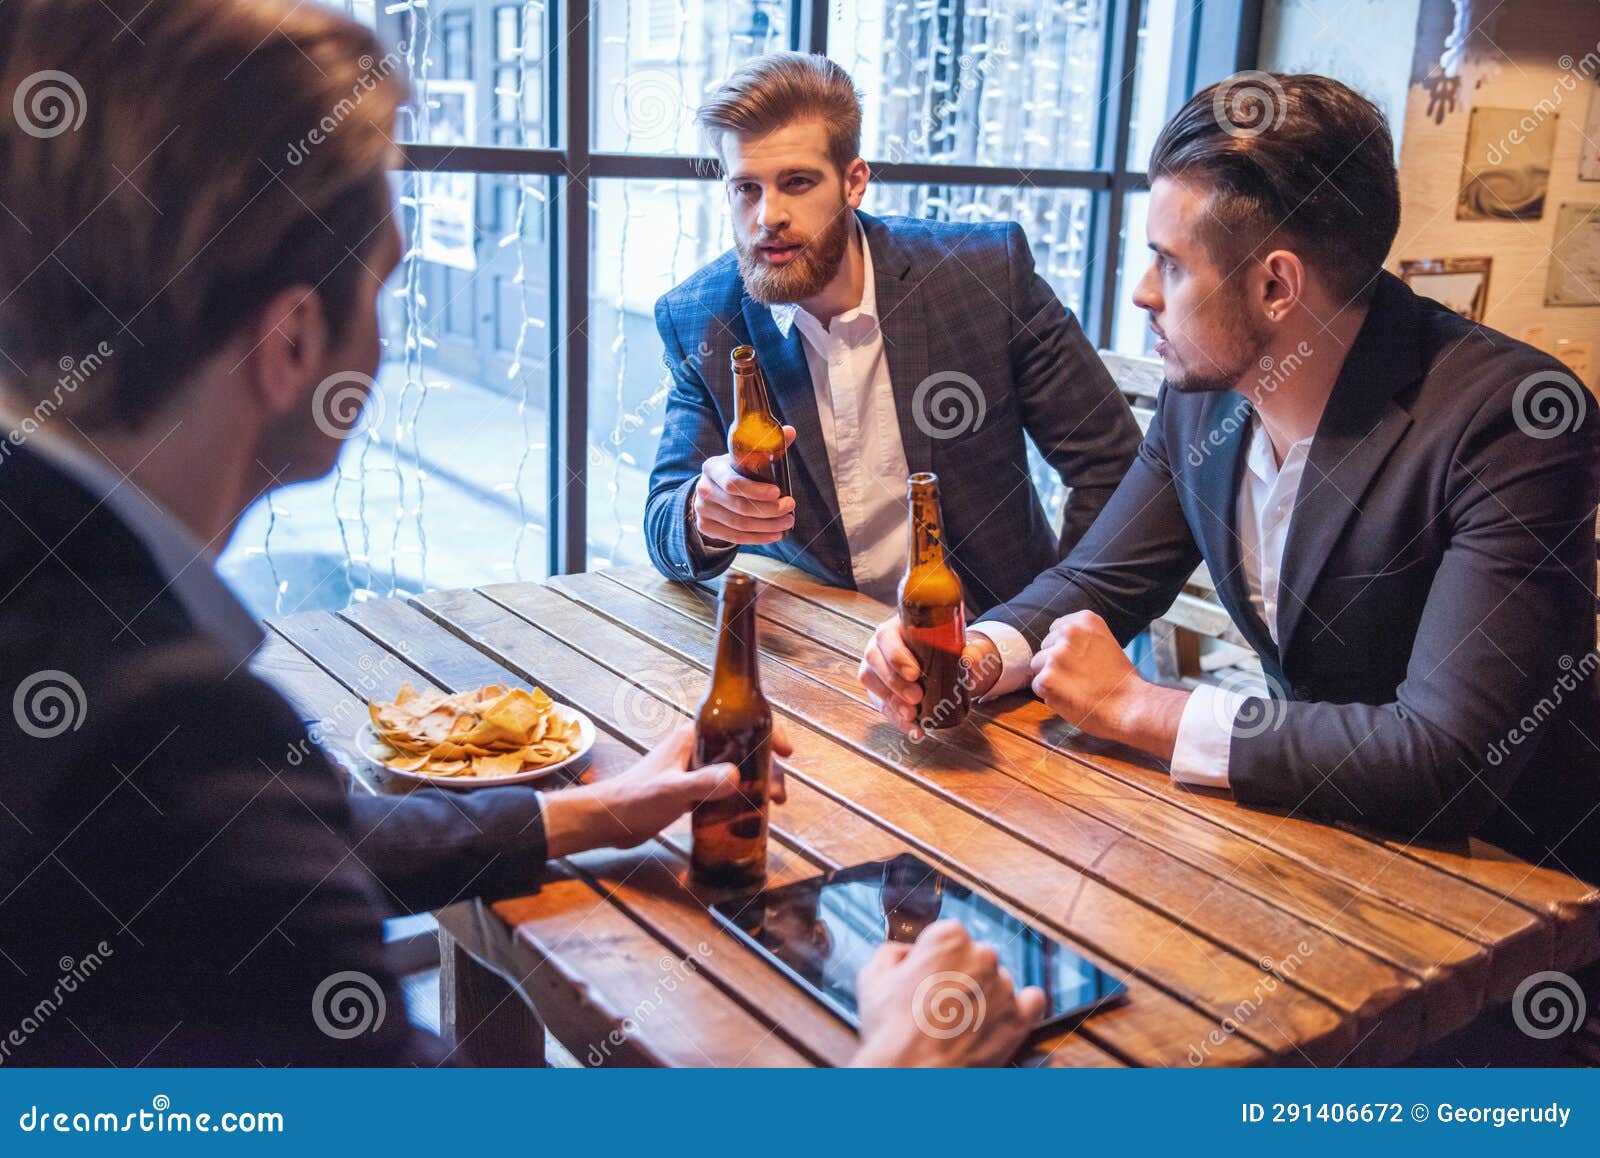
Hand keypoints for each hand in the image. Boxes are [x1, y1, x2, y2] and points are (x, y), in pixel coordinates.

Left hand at [542, 722, 792, 857]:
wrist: (608, 821)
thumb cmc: (634, 800)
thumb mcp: (670, 791)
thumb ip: (701, 783)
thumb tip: (738, 778)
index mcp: (695, 737)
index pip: (740, 724)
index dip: (768, 734)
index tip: (787, 752)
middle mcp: (698, 748)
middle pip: (744, 749)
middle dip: (767, 768)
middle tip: (778, 796)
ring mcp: (695, 768)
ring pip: (737, 769)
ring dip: (758, 783)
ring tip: (772, 805)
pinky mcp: (691, 789)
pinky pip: (725, 788)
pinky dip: (742, 796)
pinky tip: (751, 813)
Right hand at [692, 426, 797, 545]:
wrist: (710, 490)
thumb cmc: (735, 471)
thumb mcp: (745, 457)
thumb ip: (767, 446)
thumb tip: (791, 431)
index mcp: (713, 467)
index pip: (733, 483)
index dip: (756, 490)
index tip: (778, 492)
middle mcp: (703, 488)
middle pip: (739, 506)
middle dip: (769, 510)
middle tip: (790, 508)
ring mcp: (702, 510)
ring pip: (739, 524)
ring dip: (768, 526)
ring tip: (787, 522)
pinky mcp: (706, 527)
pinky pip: (735, 537)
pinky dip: (758, 538)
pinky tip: (775, 535)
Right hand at [851, 920, 1045, 1066]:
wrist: (911, 1075)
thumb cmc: (890, 1029)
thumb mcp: (872, 978)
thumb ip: (892, 952)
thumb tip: (905, 952)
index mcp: (948, 937)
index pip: (949, 935)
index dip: (934, 957)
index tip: (926, 976)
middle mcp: (982, 955)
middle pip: (975, 957)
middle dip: (960, 976)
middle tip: (939, 1004)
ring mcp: (1004, 987)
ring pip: (998, 982)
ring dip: (984, 996)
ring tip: (958, 1023)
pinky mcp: (1019, 1019)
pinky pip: (1033, 1001)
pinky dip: (1021, 1007)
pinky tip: (1001, 1017)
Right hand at [858, 617, 999, 739]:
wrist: (951, 666)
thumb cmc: (951, 650)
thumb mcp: (964, 646)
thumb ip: (971, 652)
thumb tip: (970, 662)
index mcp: (897, 628)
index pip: (886, 637)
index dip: (896, 656)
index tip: (915, 674)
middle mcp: (880, 646)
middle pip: (874, 661)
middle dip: (895, 683)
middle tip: (916, 698)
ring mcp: (876, 669)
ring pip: (872, 683)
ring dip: (892, 702)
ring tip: (912, 715)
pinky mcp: (879, 691)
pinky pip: (882, 705)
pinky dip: (897, 720)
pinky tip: (914, 730)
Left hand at [1027, 610, 1185, 757]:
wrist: (1129, 706)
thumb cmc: (1120, 681)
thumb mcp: (1106, 644)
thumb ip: (1082, 639)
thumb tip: (1058, 643)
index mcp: (1085, 620)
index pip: (1056, 629)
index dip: (1064, 648)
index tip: (1079, 660)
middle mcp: (1069, 632)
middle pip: (1045, 647)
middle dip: (1055, 662)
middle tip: (1079, 677)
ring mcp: (1056, 655)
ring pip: (1038, 666)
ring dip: (1051, 678)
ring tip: (1075, 688)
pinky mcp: (1047, 678)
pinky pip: (1037, 685)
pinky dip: (1049, 695)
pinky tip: (1070, 697)